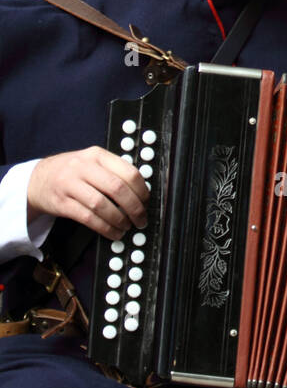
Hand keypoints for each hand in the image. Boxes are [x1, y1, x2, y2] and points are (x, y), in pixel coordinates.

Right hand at [27, 147, 148, 238]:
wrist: (38, 179)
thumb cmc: (72, 172)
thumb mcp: (92, 161)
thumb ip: (113, 171)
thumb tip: (141, 191)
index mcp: (97, 155)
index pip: (128, 171)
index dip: (142, 190)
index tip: (146, 202)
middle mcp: (84, 167)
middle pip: (117, 189)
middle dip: (134, 208)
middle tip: (141, 219)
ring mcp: (70, 184)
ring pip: (102, 205)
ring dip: (119, 220)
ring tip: (127, 227)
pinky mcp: (62, 203)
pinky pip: (88, 218)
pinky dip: (105, 228)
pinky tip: (113, 232)